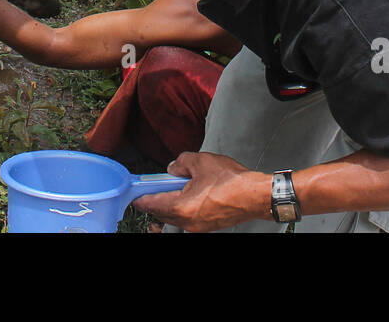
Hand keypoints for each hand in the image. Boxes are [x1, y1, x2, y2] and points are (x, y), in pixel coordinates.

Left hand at [131, 152, 267, 231]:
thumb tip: (173, 169)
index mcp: (181, 207)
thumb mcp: (201, 161)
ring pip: (173, 217)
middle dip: (154, 200)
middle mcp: (187, 222)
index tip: (133, 191)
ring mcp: (197, 227)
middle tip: (152, 186)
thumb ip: (181, 163)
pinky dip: (182, 208)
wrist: (255, 196)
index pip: (151, 204)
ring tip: (174, 187)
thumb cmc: (231, 180)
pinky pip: (186, 219)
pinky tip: (189, 194)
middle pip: (160, 213)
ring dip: (169, 204)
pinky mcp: (206, 227)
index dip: (139, 196)